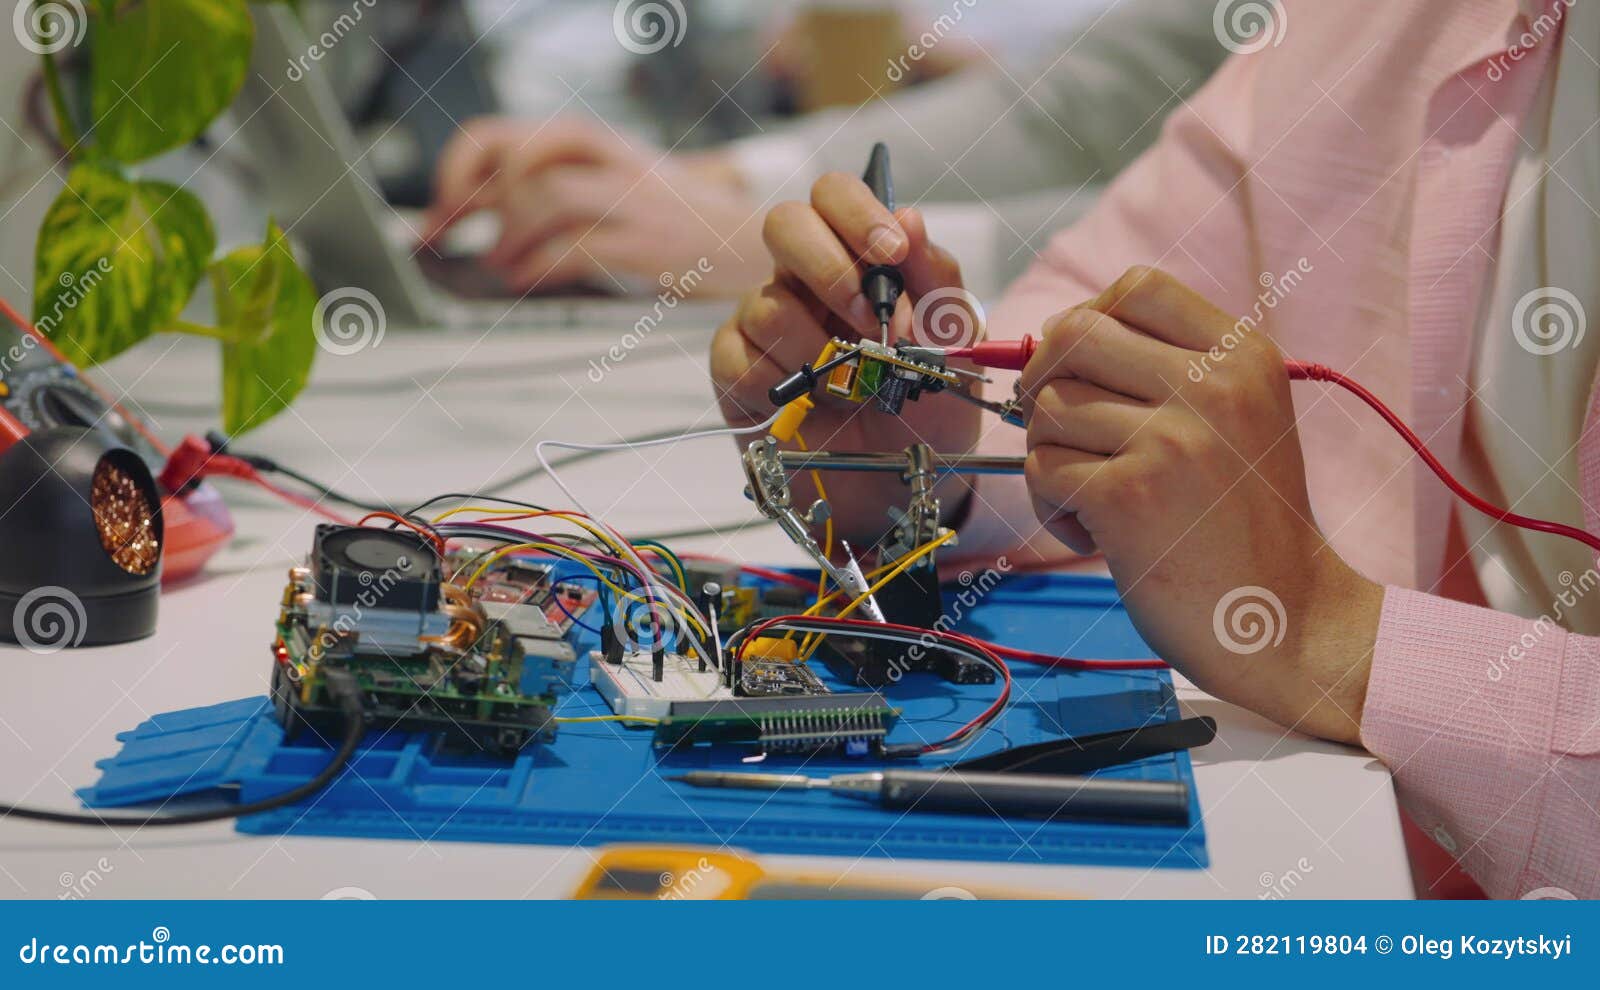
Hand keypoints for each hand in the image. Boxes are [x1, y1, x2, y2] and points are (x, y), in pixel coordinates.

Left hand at [420, 115, 769, 294]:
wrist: (751, 243)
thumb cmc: (675, 221)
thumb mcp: (615, 184)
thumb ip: (555, 188)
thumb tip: (480, 213)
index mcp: (593, 142)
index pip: (501, 136)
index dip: (457, 172)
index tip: (439, 213)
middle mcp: (609, 161)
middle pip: (517, 162)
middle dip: (468, 203)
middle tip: (447, 240)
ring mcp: (632, 200)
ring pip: (547, 199)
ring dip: (507, 237)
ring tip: (496, 265)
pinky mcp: (649, 242)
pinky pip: (578, 248)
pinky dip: (539, 267)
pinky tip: (524, 282)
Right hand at [710, 173, 982, 545]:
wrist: (901, 485)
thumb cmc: (926, 409)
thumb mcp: (955, 348)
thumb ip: (938, 283)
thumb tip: (910, 215)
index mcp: (857, 259)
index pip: (834, 196)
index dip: (856, 212)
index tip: (892, 251)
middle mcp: (803, 280)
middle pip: (784, 223)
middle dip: (828, 268)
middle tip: (867, 319)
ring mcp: (763, 322)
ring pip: (767, 302)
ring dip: (819, 351)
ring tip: (851, 387)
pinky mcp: (735, 368)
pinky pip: (738, 355)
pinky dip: (783, 384)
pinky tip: (812, 405)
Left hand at [1019, 267, 1381, 743]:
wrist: (1290, 620)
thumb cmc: (1246, 526)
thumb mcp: (1239, 418)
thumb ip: (1169, 369)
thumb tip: (1055, 336)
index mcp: (1243, 355)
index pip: (1136, 286)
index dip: (1087, 318)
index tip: (1082, 368)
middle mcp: (1213, 385)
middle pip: (1073, 334)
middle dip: (1042, 379)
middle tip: (1060, 430)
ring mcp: (1172, 438)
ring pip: (1047, 406)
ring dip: (1047, 454)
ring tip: (1090, 496)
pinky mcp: (1131, 495)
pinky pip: (1042, 470)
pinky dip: (1051, 506)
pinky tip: (1094, 533)